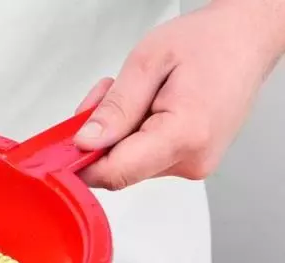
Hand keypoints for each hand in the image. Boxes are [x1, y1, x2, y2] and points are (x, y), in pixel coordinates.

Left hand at [73, 0, 284, 190]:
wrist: (247, 39)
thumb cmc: (209, 42)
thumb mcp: (148, 63)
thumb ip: (115, 108)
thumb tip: (85, 142)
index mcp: (184, 135)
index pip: (115, 173)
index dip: (81, 162)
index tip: (64, 143)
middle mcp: (192, 159)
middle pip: (118, 169)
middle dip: (99, 136)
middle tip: (106, 95)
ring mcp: (194, 163)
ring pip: (128, 163)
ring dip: (116, 131)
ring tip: (135, 92)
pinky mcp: (190, 160)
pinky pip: (144, 157)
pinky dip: (132, 134)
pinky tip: (145, 105)